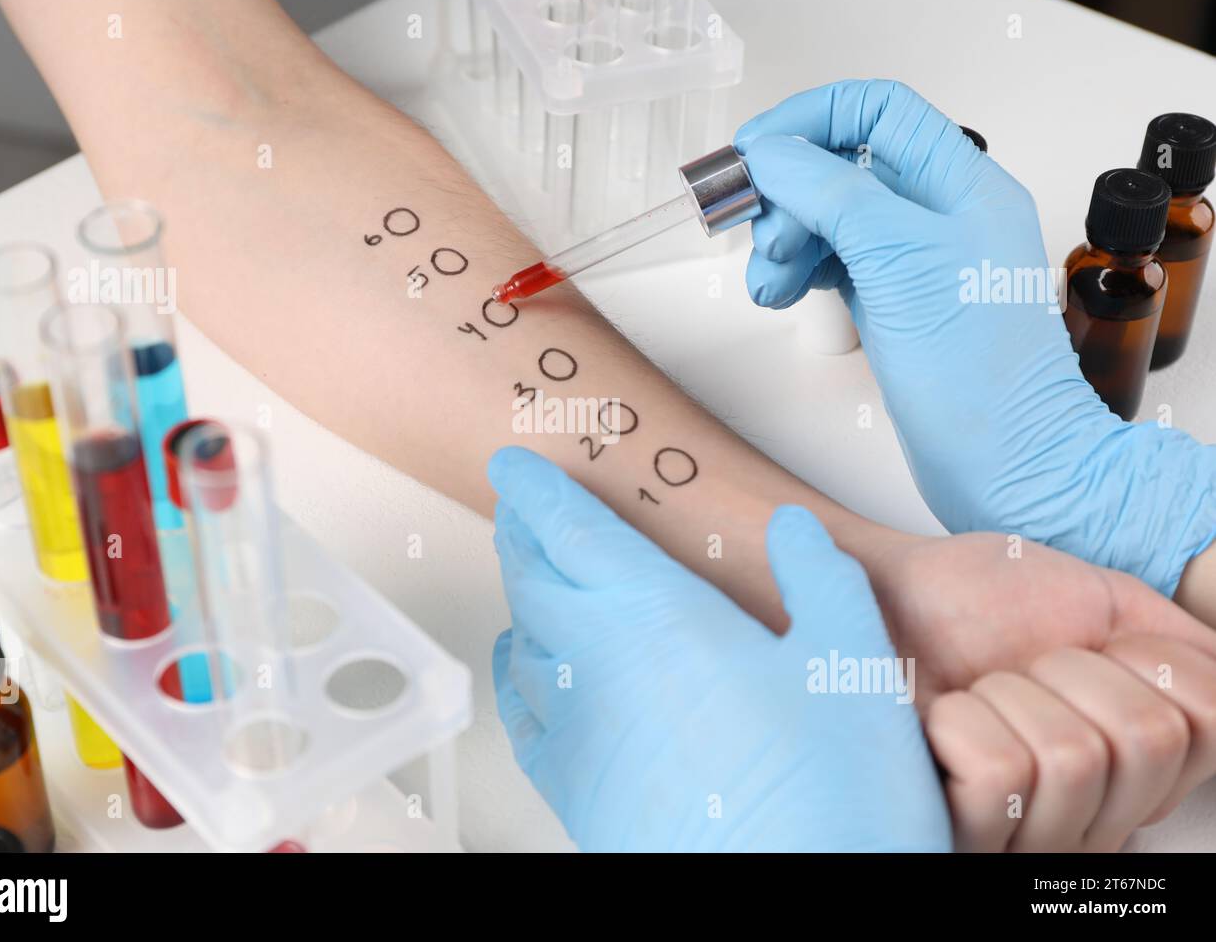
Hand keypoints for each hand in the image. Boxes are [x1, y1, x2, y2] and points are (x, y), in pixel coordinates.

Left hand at [487, 447, 949, 851]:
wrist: (784, 905)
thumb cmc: (825, 800)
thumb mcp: (851, 664)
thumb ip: (821, 579)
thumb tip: (794, 530)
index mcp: (657, 614)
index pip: (573, 530)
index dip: (538, 491)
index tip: (514, 467)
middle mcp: (598, 662)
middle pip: (535, 577)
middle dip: (524, 534)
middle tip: (518, 510)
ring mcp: (576, 728)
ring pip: (523, 637)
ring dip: (521, 595)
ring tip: (529, 574)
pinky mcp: (572, 787)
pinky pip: (522, 710)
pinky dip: (514, 671)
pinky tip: (523, 666)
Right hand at [734, 79, 1215, 596]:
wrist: (1006, 465)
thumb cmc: (979, 376)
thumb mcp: (896, 259)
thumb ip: (830, 192)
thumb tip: (772, 154)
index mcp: (960, 184)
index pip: (878, 110)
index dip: (810, 118)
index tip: (753, 151)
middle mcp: (940, 216)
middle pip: (842, 166)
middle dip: (788, 195)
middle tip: (759, 238)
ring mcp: (915, 263)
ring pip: (829, 219)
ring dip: (784, 241)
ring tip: (768, 284)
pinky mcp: (895, 304)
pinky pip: (833, 264)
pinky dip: (798, 272)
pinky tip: (781, 296)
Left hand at [869, 531, 1215, 849]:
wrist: (883, 594)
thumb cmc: (976, 600)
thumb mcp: (1103, 601)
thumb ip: (1185, 643)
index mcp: (1142, 768)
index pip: (1211, 729)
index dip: (1148, 661)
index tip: (1090, 647)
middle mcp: (1100, 817)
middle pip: (1148, 743)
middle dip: (1075, 672)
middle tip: (1024, 670)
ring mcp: (1032, 837)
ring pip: (1073, 759)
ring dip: (1011, 694)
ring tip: (976, 696)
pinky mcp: (963, 836)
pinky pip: (999, 774)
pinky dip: (961, 720)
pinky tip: (937, 725)